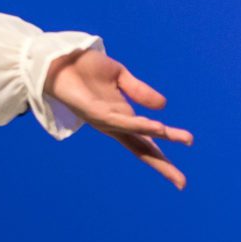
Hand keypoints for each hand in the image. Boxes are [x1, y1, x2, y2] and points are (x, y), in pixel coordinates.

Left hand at [45, 44, 192, 188]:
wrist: (59, 57)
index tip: (180, 181)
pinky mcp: (92, 111)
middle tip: (182, 183)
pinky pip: (119, 120)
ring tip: (182, 137)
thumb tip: (163, 107)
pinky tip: (155, 126)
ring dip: (158, 135)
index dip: (162, 157)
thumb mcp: (120, 77)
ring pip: (135, 132)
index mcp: (121, 117)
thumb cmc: (85, 68)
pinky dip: (138, 124)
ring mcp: (102, 119)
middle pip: (141, 148)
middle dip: (161, 165)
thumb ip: (140, 91)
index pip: (146, 142)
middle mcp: (113, 123)